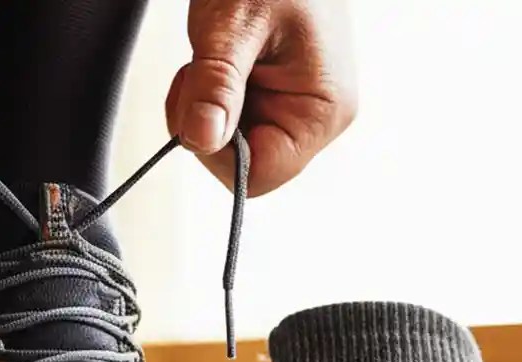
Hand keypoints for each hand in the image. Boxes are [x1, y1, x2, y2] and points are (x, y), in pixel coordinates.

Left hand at [166, 0, 357, 196]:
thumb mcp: (231, 26)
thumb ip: (216, 84)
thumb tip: (201, 139)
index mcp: (323, 109)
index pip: (262, 175)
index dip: (218, 153)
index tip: (197, 109)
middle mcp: (318, 116)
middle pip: (246, 161)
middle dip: (209, 124)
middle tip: (199, 72)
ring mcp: (301, 106)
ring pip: (235, 141)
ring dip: (207, 106)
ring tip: (213, 57)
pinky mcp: (281, 94)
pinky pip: (235, 118)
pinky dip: (213, 95)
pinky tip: (219, 60)